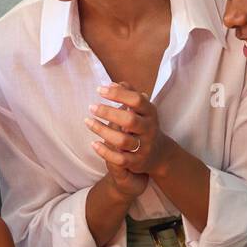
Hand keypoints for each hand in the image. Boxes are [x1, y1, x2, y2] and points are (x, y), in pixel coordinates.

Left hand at [86, 82, 163, 196]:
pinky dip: (105, 152)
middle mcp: (149, 129)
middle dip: (109, 113)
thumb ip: (129, 94)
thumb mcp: (141, 109)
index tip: (99, 90)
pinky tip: (93, 143)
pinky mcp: (137, 162)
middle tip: (92, 107)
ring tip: (88, 122)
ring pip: (123, 140)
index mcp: (150, 113)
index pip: (136, 100)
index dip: (118, 94)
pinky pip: (120, 159)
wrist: (158, 153)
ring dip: (103, 131)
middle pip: (130, 120)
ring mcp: (144, 147)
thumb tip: (111, 83)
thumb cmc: (143, 124)